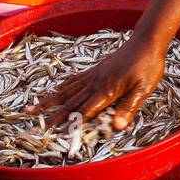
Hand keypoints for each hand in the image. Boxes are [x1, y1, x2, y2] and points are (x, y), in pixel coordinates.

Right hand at [38, 38, 165, 130]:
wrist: (146, 42)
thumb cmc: (147, 66)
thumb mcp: (143, 89)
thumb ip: (128, 108)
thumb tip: (117, 127)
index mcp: (106, 91)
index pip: (85, 113)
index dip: (71, 126)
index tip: (56, 137)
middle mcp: (95, 83)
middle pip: (70, 104)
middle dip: (52, 117)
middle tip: (35, 129)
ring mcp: (93, 75)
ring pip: (66, 91)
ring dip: (48, 102)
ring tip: (31, 109)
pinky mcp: (95, 69)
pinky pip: (74, 80)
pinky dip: (62, 87)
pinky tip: (55, 91)